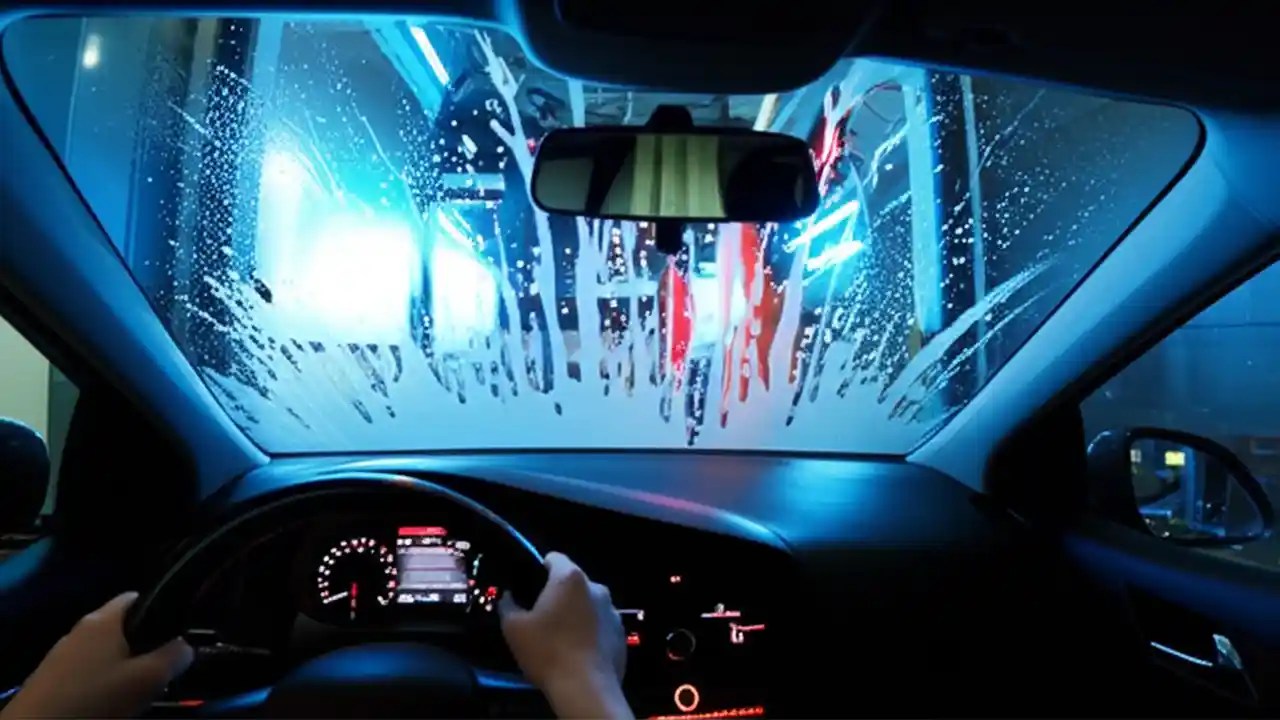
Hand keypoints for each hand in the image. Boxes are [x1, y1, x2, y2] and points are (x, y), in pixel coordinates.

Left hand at [0, 592, 193, 718]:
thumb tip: (186, 647)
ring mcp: (62, 652)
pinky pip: (87, 669)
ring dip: (123, 667)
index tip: (174, 637)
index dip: (161, 611)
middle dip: (144, 647)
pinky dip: (101, 681)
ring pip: (105, 651)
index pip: (138, 597)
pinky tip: (106, 703)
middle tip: (158, 672)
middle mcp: (81, 627)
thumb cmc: (96, 697)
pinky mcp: (51, 676)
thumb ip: (175, 657)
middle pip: (123, 628)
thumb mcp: (149, 679)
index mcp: (104, 618)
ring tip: (134, 692)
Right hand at [499, 552, 630, 719]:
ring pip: (588, 604)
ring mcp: (613, 611)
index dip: (539, 568)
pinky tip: (578, 652)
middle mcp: (596, 587)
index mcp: (570, 578)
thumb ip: (508, 604)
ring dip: (576, 613)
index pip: (554, 558)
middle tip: (541, 616)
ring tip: (560, 638)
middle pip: (572, 582)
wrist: (586, 688)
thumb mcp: (514, 628)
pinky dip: (590, 632)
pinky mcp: (620, 633)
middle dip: (558, 594)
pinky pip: (600, 625)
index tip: (530, 587)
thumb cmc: (547, 651)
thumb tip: (509, 596)